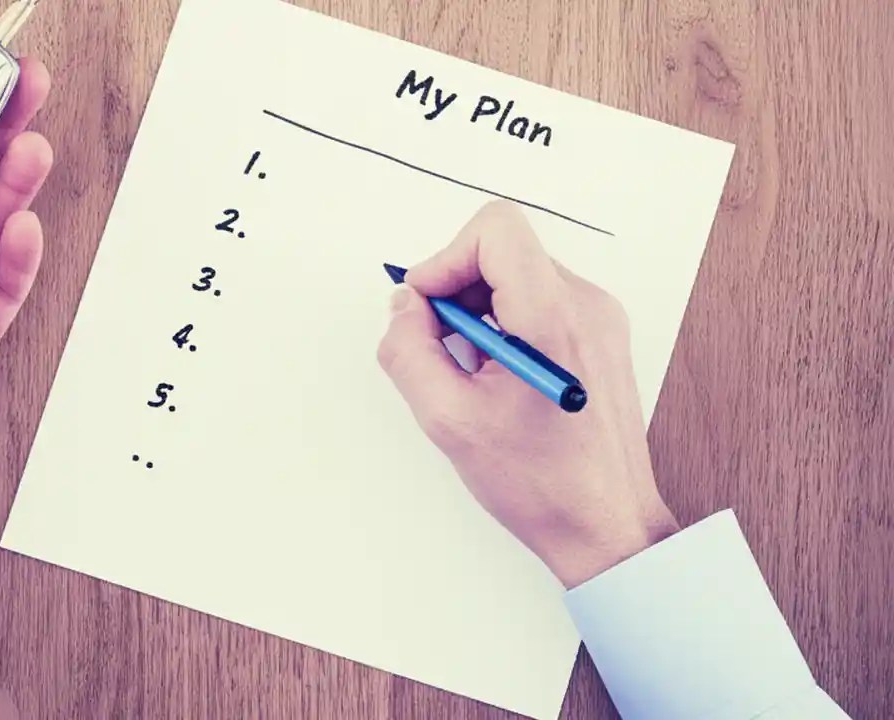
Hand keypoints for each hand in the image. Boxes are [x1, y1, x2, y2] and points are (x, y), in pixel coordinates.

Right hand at [378, 201, 678, 586]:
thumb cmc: (542, 485)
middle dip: (456, 291)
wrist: (608, 526)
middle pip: (503, 251)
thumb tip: (403, 308)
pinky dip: (504, 326)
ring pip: (518, 276)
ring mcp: (599, 320)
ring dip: (478, 312)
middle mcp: (585, 306)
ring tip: (472, 375)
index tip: (426, 307)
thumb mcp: (449, 420)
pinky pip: (539, 303)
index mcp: (553, 318)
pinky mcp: (599, 337)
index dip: (445, 259)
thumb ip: (409, 351)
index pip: (496, 230)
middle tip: (440, 349)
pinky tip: (496, 380)